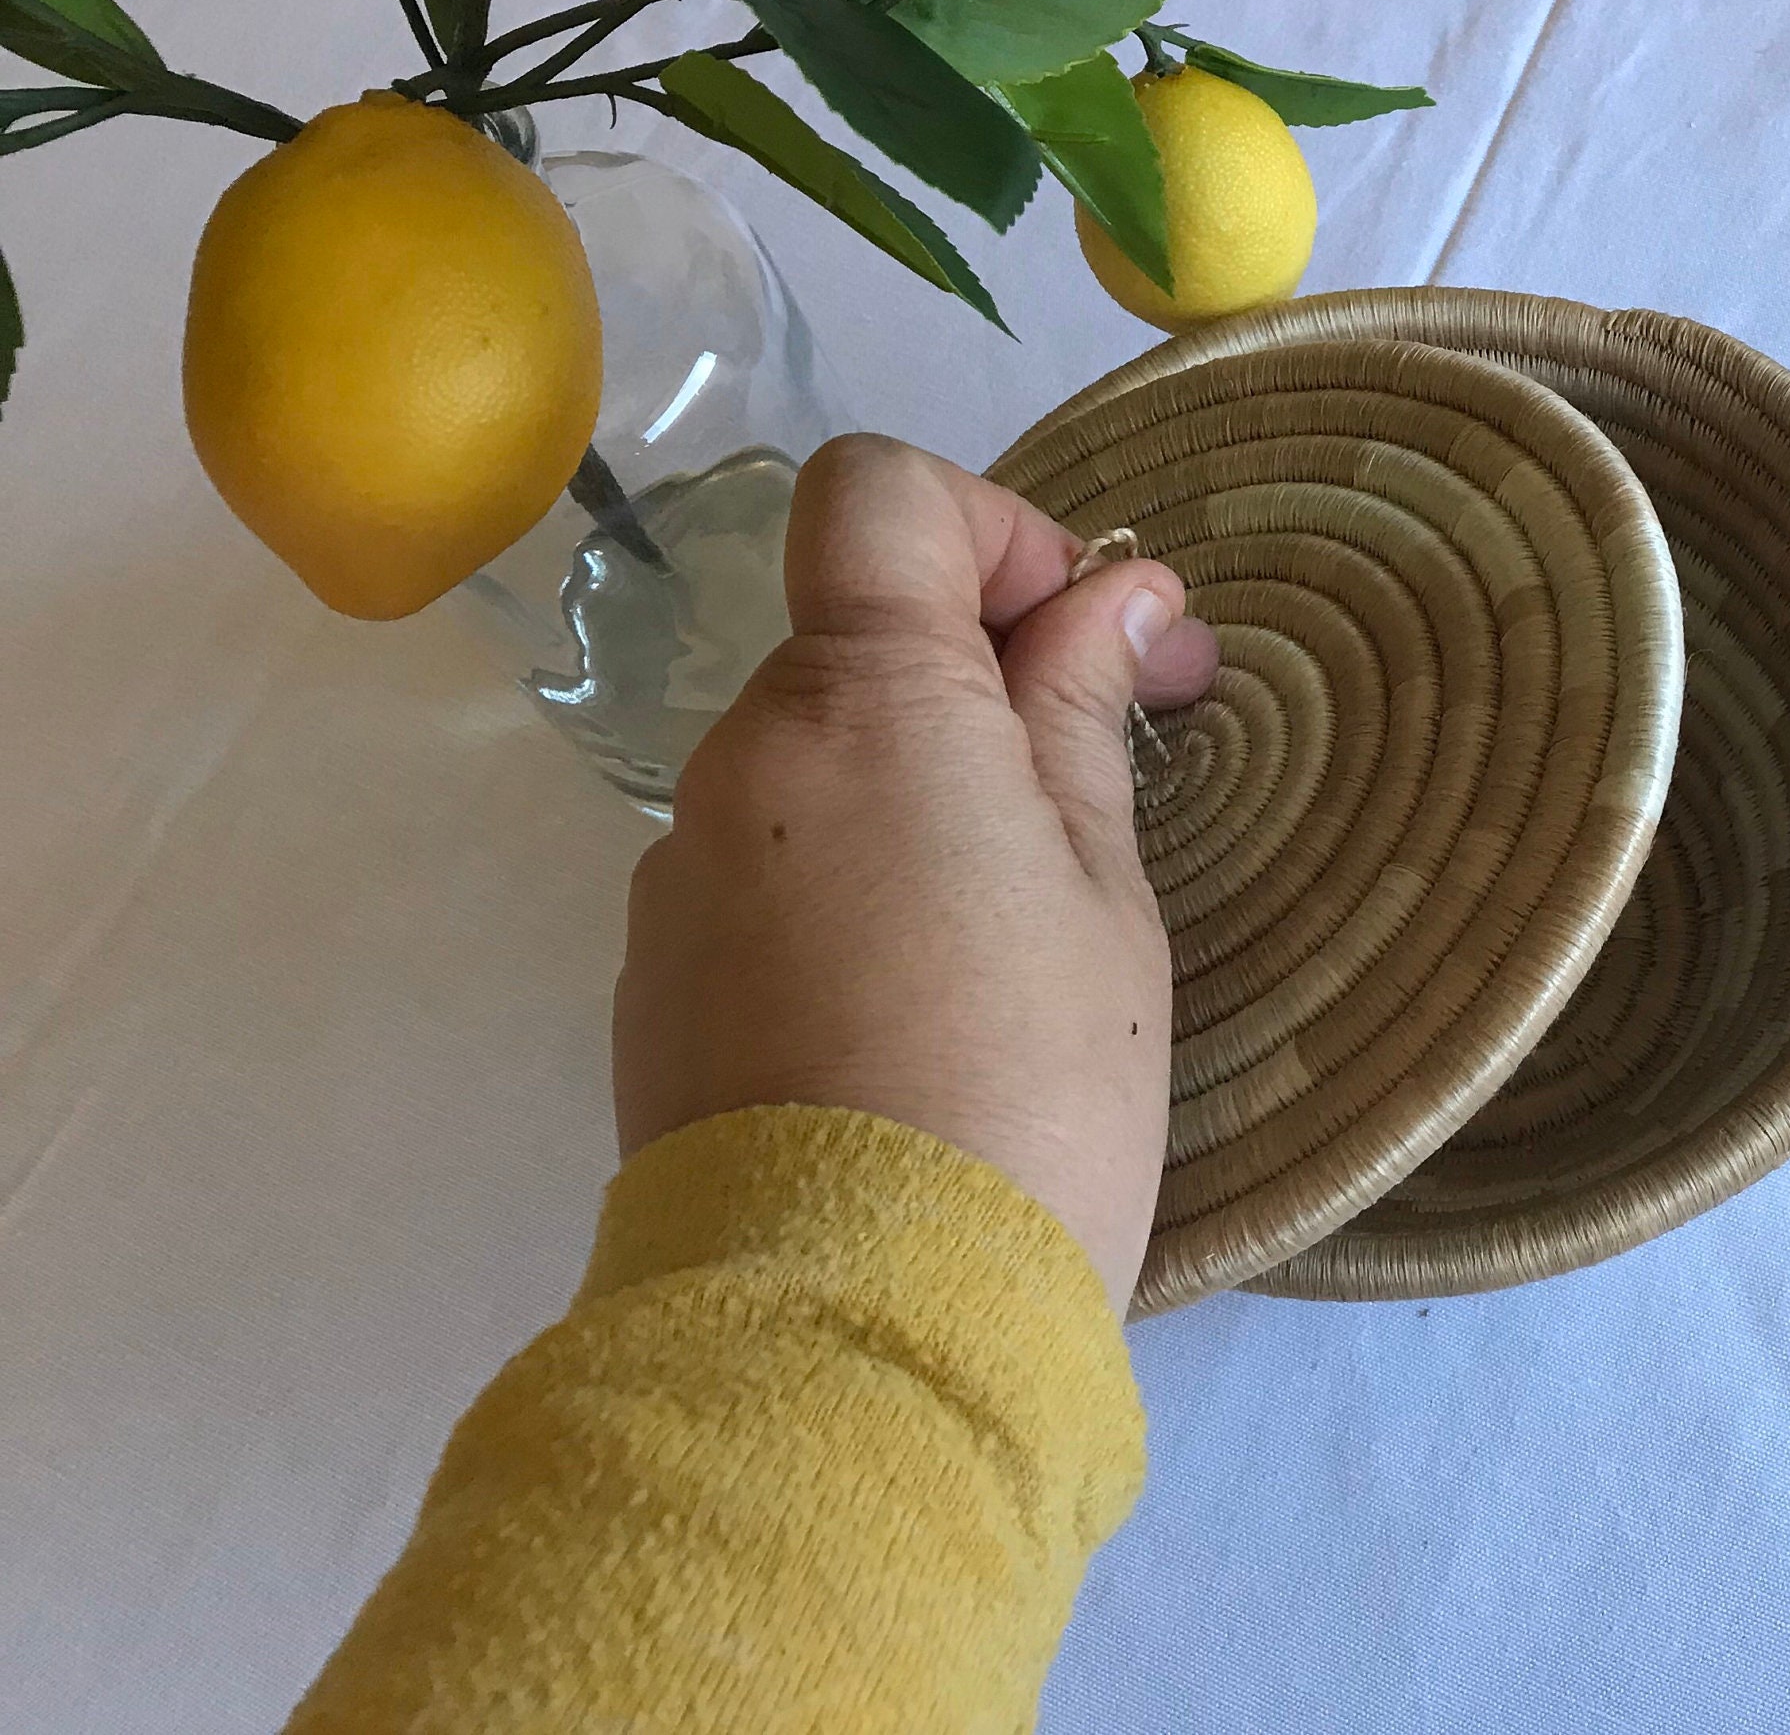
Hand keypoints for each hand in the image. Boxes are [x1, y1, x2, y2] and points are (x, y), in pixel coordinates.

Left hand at [611, 434, 1218, 1312]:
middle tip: (1108, 791)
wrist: (854, 1322)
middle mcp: (742, 757)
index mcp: (865, 702)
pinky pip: (762, 877)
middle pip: (854, 642)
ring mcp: (677, 874)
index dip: (989, 527)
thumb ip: (1082, 716)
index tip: (1079, 635)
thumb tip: (1110, 595)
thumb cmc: (1030, 1086)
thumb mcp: (1104, 893)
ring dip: (912, 798)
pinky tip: (917, 1018)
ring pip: (811, 771)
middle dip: (978, 685)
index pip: (878, 496)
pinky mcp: (649, 983)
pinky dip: (843, 890)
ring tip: (1014, 946)